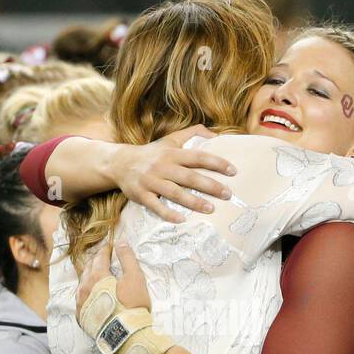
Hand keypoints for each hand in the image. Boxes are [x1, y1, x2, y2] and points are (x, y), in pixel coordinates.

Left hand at [77, 240, 151, 316]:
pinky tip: (90, 296)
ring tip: (96, 276)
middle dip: (96, 262)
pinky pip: (80, 300)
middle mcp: (84, 288)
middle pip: (88, 269)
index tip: (110, 248)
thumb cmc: (132, 306)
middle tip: (103, 259)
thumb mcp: (135, 278)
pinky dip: (86, 294)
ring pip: (82, 284)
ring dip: (89, 277)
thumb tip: (120, 244)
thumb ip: (127, 259)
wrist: (125, 335)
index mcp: (97, 276)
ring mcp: (81, 303)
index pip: (99, 258)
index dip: (106, 251)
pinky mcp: (82, 317)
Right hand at [108, 125, 235, 221]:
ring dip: (193, 202)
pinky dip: (168, 214)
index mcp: (172, 154)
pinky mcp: (141, 195)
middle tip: (227, 194)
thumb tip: (215, 134)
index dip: (216, 163)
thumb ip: (192, 133)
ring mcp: (151, 182)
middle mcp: (163, 166)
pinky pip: (156, 206)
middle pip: (189, 177)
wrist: (120, 163)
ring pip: (175, 193)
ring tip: (210, 209)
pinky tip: (181, 220)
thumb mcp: (170, 139)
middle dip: (210, 186)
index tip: (233, 171)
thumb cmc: (152, 153)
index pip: (198, 157)